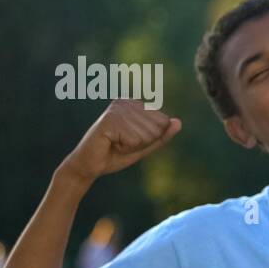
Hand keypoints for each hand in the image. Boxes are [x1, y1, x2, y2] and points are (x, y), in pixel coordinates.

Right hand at [61, 100, 180, 180]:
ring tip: (116, 143)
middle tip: (122, 144)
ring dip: (132, 146)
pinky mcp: (110, 119)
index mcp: (136, 104)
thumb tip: (178, 122)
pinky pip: (134, 140)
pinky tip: (111, 144)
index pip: (163, 122)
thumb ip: (162, 135)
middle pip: (156, 128)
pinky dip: (125, 148)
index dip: (150, 139)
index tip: (131, 140)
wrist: (90, 165)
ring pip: (146, 134)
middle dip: (142, 143)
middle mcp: (127, 102)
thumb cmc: (116, 154)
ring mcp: (118, 109)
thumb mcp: (145, 145)